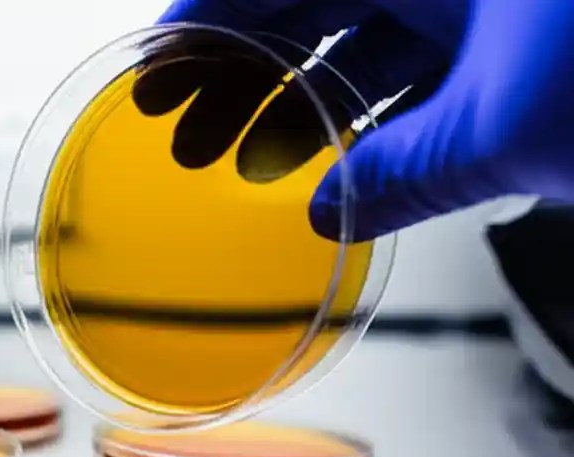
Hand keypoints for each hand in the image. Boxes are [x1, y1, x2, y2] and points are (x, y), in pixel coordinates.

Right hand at [144, 1, 573, 238]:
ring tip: (246, 165)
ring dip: (301, 105)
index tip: (158, 67)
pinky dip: (376, 119)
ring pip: (365, 44)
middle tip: (188, 132)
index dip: (206, 19)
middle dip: (240, 73)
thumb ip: (406, 175)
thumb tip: (335, 211)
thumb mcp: (505, 129)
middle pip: (311, 8)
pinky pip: (425, 72)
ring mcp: (491, 6)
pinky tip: (341, 169)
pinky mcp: (523, 43)